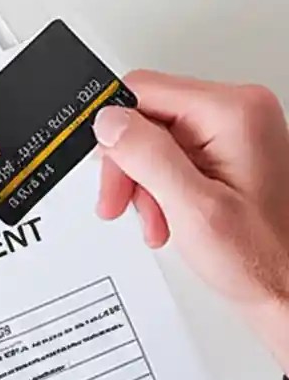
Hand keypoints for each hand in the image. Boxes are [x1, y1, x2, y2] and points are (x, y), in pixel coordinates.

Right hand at [94, 70, 288, 370]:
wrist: (285, 288)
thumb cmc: (259, 257)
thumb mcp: (192, 207)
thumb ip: (148, 157)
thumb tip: (109, 122)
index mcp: (233, 112)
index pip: (143, 91)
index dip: (114, 132)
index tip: (108, 169)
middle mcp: (237, 111)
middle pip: (145, 115)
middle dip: (126, 163)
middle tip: (120, 200)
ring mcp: (233, 129)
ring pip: (152, 137)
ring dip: (140, 180)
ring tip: (152, 217)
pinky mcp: (225, 148)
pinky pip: (170, 152)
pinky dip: (157, 185)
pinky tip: (164, 212)